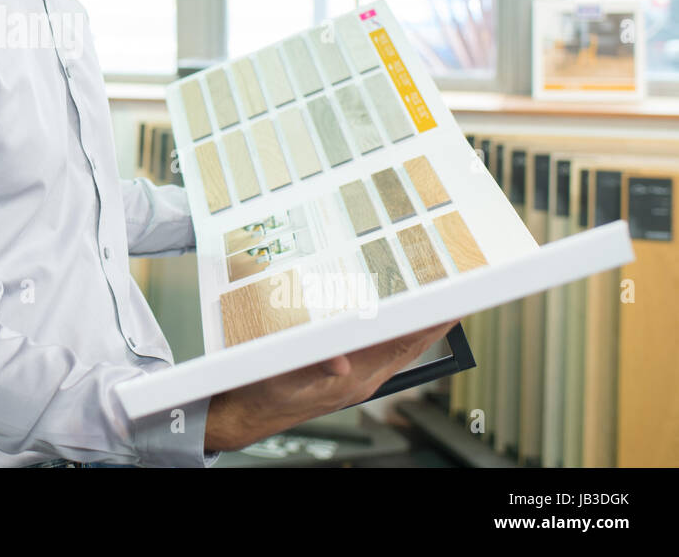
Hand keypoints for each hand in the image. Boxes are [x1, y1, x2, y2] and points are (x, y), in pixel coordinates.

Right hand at [203, 319, 457, 452]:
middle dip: (432, 318)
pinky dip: (389, 327)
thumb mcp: (280, 375)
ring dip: (414, 322)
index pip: (406, 346)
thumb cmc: (263, 394)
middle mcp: (362, 378)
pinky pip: (378, 348)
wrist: (246, 414)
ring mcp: (355, 376)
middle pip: (409, 344)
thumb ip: (309, 364)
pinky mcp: (344, 373)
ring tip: (431, 295)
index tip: (456, 302)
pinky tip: (388, 312)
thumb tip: (338, 360)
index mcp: (355, 379)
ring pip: (395, 346)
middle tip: (453, 288)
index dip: (432, 324)